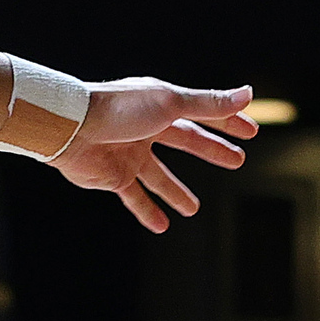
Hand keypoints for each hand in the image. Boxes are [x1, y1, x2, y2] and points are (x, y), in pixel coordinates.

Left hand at [49, 78, 254, 232]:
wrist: (69, 127)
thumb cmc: (118, 108)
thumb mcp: (170, 103)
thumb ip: (208, 104)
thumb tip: (248, 94)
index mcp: (158, 106)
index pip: (201, 113)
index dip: (227, 121)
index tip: (250, 131)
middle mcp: (144, 129)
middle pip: (185, 141)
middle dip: (210, 150)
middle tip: (237, 161)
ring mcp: (128, 154)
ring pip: (158, 176)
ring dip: (175, 192)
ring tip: (193, 209)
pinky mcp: (112, 176)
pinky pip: (134, 197)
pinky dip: (147, 211)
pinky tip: (162, 226)